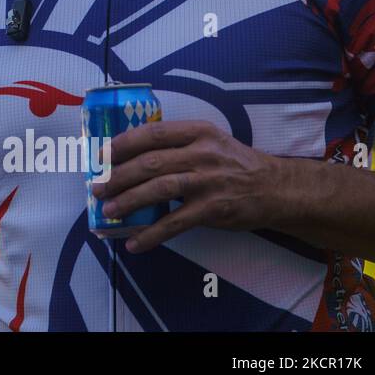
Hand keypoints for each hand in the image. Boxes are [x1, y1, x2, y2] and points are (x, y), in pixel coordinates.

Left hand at [89, 119, 286, 252]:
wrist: (277, 188)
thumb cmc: (234, 163)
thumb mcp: (210, 140)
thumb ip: (177, 143)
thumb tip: (129, 156)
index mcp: (198, 131)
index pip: (152, 133)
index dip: (122, 144)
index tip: (101, 155)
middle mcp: (202, 153)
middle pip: (149, 163)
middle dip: (117, 176)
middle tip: (96, 187)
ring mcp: (208, 182)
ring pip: (158, 190)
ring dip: (127, 201)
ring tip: (107, 211)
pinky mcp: (213, 210)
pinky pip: (175, 223)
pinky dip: (151, 234)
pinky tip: (134, 243)